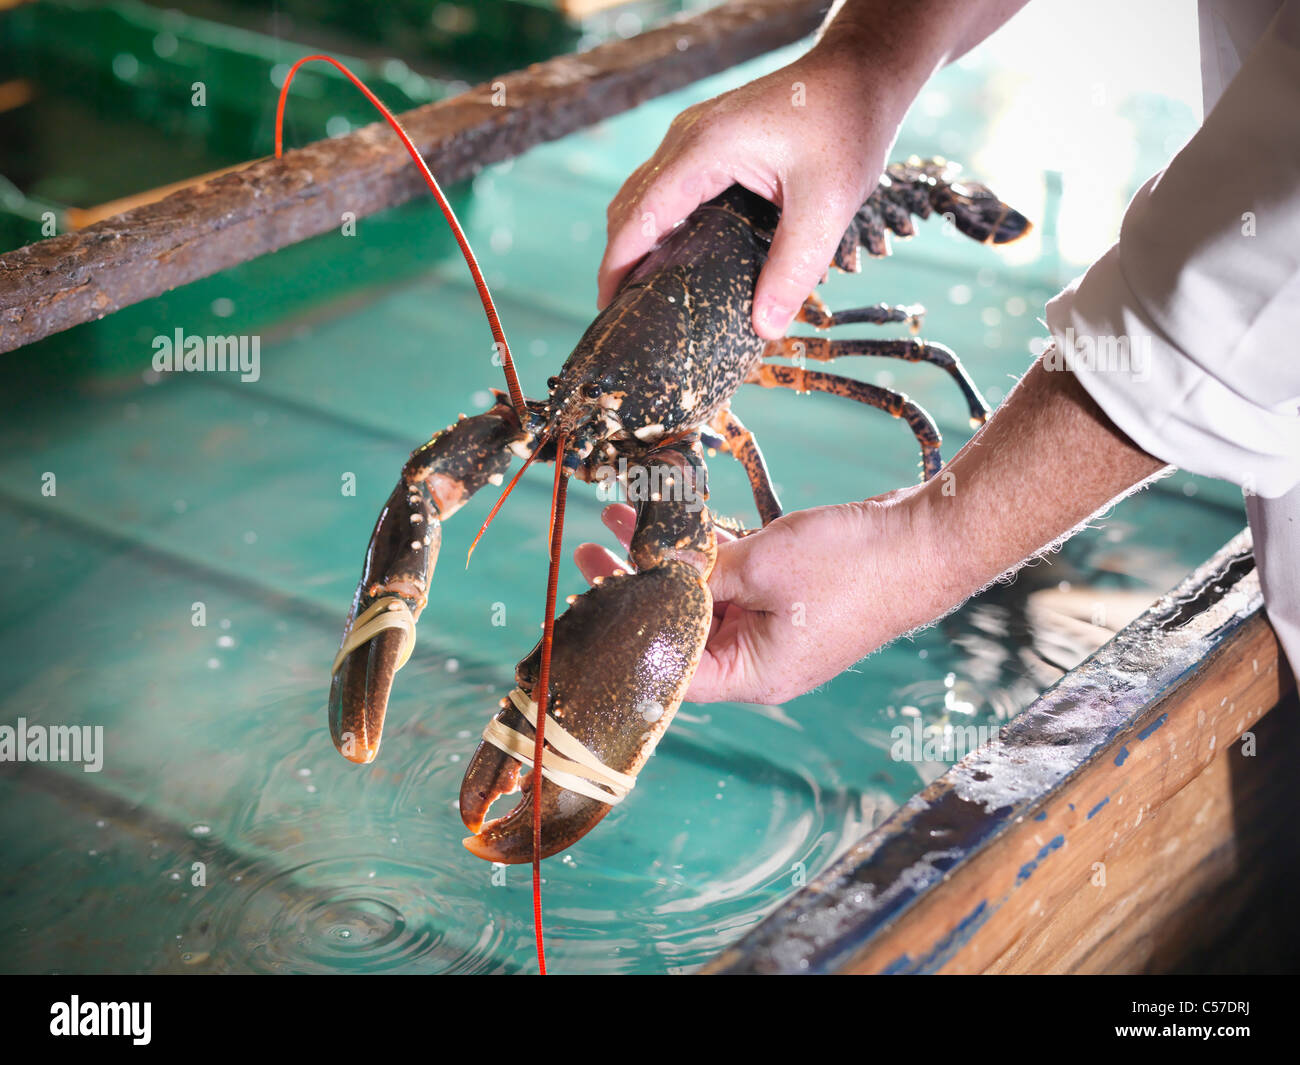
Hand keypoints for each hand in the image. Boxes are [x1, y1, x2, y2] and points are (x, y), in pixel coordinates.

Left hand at [573, 491, 950, 703]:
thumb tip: (656, 567)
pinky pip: (736, 578)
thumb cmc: (854, 565)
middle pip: (683, 631)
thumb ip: (702, 571)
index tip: (588, 604)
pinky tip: (677, 519)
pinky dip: (709, 551)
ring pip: (706, 598)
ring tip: (622, 524)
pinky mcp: (790, 595)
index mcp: (754, 674)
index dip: (626, 636)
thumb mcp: (761, 566)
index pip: (671, 670)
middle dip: (639, 590)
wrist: (929, 540)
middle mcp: (761, 660)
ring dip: (669, 561)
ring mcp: (777, 627)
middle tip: (593, 557)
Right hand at [598, 44, 911, 338]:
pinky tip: (679, 255)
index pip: (638, 216)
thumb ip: (794, 269)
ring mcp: (694, 135)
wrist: (862, 71)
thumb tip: (766, 328)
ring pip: (644, 193)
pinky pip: (668, 185)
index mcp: (703, 150)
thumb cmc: (847, 126)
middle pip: (629, 206)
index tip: (609, 309)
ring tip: (647, 290)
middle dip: (620, 258)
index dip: (617, 266)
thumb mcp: (828, 206)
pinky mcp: (710, 139)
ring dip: (638, 240)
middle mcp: (687, 138)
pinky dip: (660, 222)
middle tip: (628, 311)